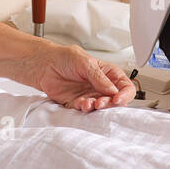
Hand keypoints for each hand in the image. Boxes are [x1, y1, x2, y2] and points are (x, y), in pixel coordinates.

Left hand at [21, 44, 137, 111]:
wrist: (44, 65)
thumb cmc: (64, 58)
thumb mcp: (85, 62)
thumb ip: (99, 77)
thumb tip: (113, 90)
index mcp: (108, 74)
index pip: (125, 86)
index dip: (124, 94)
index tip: (117, 99)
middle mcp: (101, 86)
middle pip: (115, 100)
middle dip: (110, 104)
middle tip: (101, 103)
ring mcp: (90, 95)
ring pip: (101, 108)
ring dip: (96, 108)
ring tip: (89, 103)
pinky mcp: (78, 103)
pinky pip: (86, 110)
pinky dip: (85, 109)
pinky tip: (81, 103)